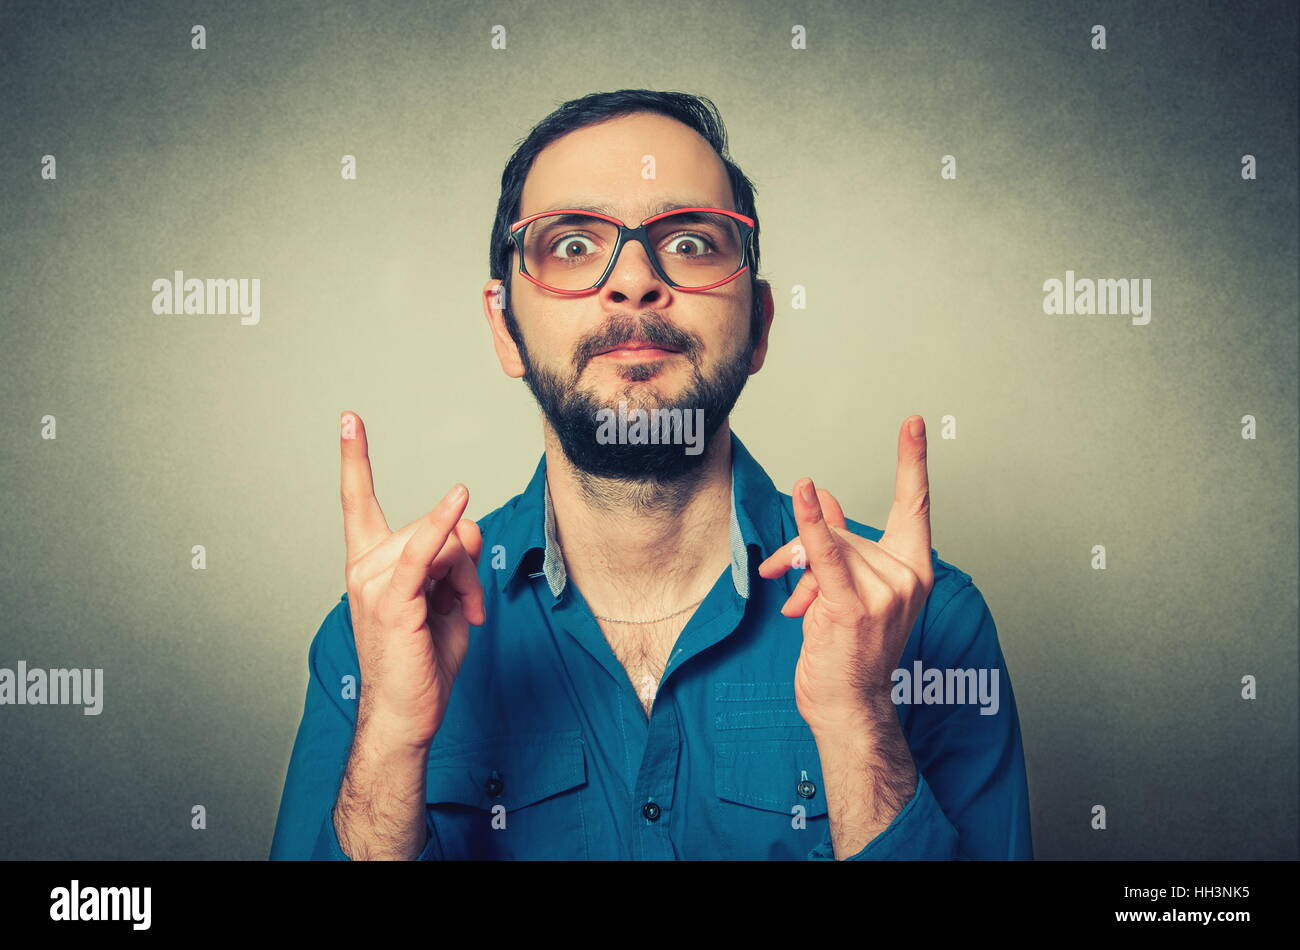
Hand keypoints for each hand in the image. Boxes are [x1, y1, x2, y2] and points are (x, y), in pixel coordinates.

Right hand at [339, 411, 484, 750]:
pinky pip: (425, 552)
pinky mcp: (394, 601)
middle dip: (467, 565)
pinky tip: (459, 497)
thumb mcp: (447, 599)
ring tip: (464, 616)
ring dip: (469, 581)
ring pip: (445, 545)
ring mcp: (374, 583)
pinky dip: (443, 524)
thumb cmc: (423, 662)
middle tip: (468, 607)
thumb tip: (466, 522)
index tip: (348, 420)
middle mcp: (365, 567)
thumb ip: (456, 557)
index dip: (353, 460)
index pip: (357, 502)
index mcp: (371, 564)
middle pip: (436, 528)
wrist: (407, 715)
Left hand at [758, 415, 933, 732]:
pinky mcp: (853, 606)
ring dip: (798, 571)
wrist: (848, 705)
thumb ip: (840, 541)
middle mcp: (906, 578)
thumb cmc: (849, 650)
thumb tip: (827, 498)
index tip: (914, 423)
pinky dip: (812, 524)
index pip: (915, 505)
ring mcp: (884, 593)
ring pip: (827, 548)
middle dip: (810, 548)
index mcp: (914, 569)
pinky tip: (807, 492)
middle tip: (788, 582)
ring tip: (799, 606)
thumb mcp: (848, 588)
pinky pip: (825, 555)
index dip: (913, 462)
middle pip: (846, 531)